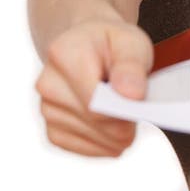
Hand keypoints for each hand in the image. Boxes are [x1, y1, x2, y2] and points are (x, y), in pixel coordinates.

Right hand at [35, 20, 153, 156]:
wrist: (91, 45)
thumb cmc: (112, 43)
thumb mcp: (130, 41)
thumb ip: (132, 65)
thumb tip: (131, 95)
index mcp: (64, 53)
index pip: (94, 99)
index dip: (123, 106)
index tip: (140, 101)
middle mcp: (48, 82)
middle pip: (96, 121)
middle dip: (125, 118)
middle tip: (137, 102)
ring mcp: (48, 109)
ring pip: (94, 139)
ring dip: (118, 132)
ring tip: (124, 108)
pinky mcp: (53, 131)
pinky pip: (87, 148)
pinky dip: (107, 142)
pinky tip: (114, 125)